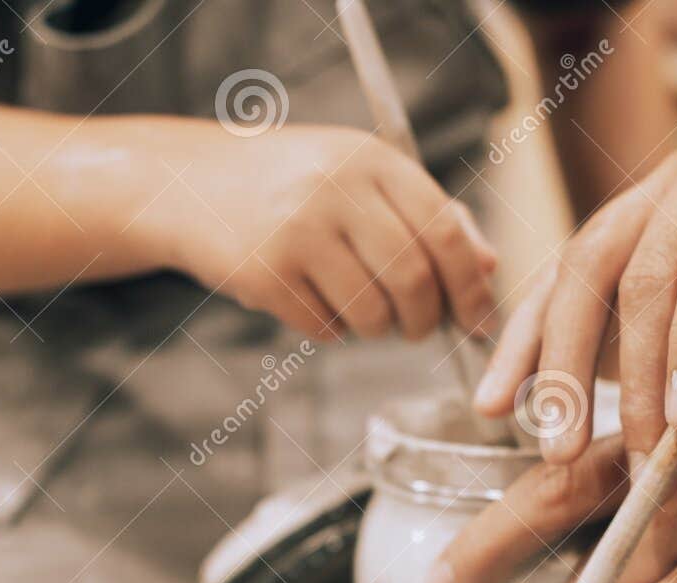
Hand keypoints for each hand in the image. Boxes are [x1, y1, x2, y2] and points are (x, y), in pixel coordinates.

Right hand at [158, 123, 497, 339]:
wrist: (188, 184)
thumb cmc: (288, 184)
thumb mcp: (359, 177)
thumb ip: (426, 214)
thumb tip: (487, 266)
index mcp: (371, 159)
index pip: (444, 231)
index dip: (470, 286)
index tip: (479, 321)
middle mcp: (336, 188)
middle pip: (414, 279)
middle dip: (425, 320)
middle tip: (417, 329)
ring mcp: (298, 230)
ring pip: (371, 312)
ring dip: (376, 328)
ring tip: (359, 309)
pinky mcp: (265, 272)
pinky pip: (324, 327)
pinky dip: (330, 330)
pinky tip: (314, 303)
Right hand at [473, 102, 676, 461]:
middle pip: (639, 260)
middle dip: (628, 373)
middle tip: (634, 458)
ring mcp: (666, 183)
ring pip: (587, 266)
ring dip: (560, 360)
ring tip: (548, 440)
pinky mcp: (637, 223)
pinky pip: (572, 276)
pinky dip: (535, 337)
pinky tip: (504, 394)